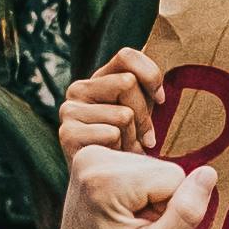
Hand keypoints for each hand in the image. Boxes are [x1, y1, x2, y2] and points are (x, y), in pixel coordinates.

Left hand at [41, 143, 218, 228]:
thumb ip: (186, 213)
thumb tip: (208, 173)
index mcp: (107, 180)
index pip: (174, 177)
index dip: (169, 209)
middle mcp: (94, 159)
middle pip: (162, 169)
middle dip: (158, 201)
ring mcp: (90, 157)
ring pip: (153, 167)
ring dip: (147, 199)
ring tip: (125, 223)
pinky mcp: (93, 159)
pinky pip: (139, 167)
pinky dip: (137, 192)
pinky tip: (119, 213)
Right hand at [58, 47, 163, 164]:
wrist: (108, 185)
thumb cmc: (131, 144)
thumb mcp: (142, 110)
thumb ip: (145, 83)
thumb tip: (154, 43)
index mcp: (98, 78)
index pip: (127, 56)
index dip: (150, 75)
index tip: (162, 100)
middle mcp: (79, 89)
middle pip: (127, 83)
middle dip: (144, 115)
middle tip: (143, 138)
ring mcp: (69, 110)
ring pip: (122, 114)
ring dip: (133, 137)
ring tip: (126, 150)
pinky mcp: (66, 134)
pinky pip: (111, 134)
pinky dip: (120, 150)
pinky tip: (114, 159)